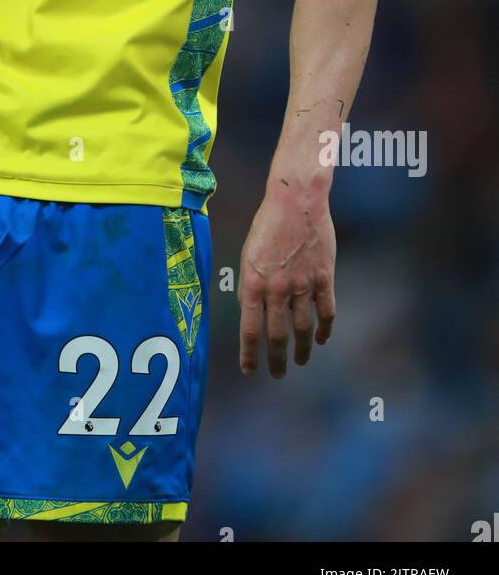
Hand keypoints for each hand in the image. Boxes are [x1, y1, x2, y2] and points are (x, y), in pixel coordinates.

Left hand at [237, 191, 335, 377]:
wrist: (296, 200)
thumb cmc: (267, 224)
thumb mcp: (248, 255)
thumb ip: (252, 285)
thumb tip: (253, 312)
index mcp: (252, 283)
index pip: (249, 331)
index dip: (250, 355)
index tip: (250, 371)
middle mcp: (276, 290)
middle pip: (277, 337)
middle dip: (276, 360)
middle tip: (277, 375)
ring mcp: (302, 285)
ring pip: (303, 330)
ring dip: (302, 350)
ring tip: (300, 361)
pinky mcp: (324, 278)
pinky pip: (326, 312)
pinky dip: (325, 329)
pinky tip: (322, 339)